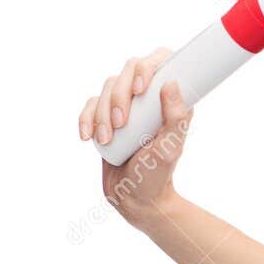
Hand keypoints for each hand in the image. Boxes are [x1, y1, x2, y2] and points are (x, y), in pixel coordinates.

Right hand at [77, 49, 193, 221]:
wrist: (136, 199)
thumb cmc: (158, 175)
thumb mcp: (170, 149)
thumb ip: (176, 119)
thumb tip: (172, 83)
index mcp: (168, 101)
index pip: (159, 63)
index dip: (147, 66)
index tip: (141, 89)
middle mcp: (147, 98)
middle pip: (126, 72)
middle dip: (118, 97)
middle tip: (121, 125)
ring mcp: (125, 106)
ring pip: (106, 89)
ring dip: (103, 113)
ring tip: (108, 140)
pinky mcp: (106, 117)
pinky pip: (90, 106)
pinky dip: (86, 119)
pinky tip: (88, 137)